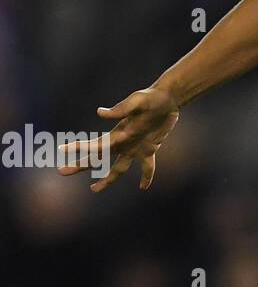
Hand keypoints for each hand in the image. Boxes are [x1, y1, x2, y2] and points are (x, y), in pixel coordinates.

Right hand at [58, 86, 179, 191]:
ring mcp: (135, 147)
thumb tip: (99, 113)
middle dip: (80, 165)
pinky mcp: (149, 148)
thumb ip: (121, 109)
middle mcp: (122, 142)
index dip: (78, 148)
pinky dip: (146, 176)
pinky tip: (143, 187)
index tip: (61, 149)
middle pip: (98, 158)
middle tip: (61, 171)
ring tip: (94, 189)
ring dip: (107, 179)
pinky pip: (147, 167)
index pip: (95, 144)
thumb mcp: (137, 101)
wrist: (167, 98)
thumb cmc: (150, 97)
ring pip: (118, 168)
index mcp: (117, 133)